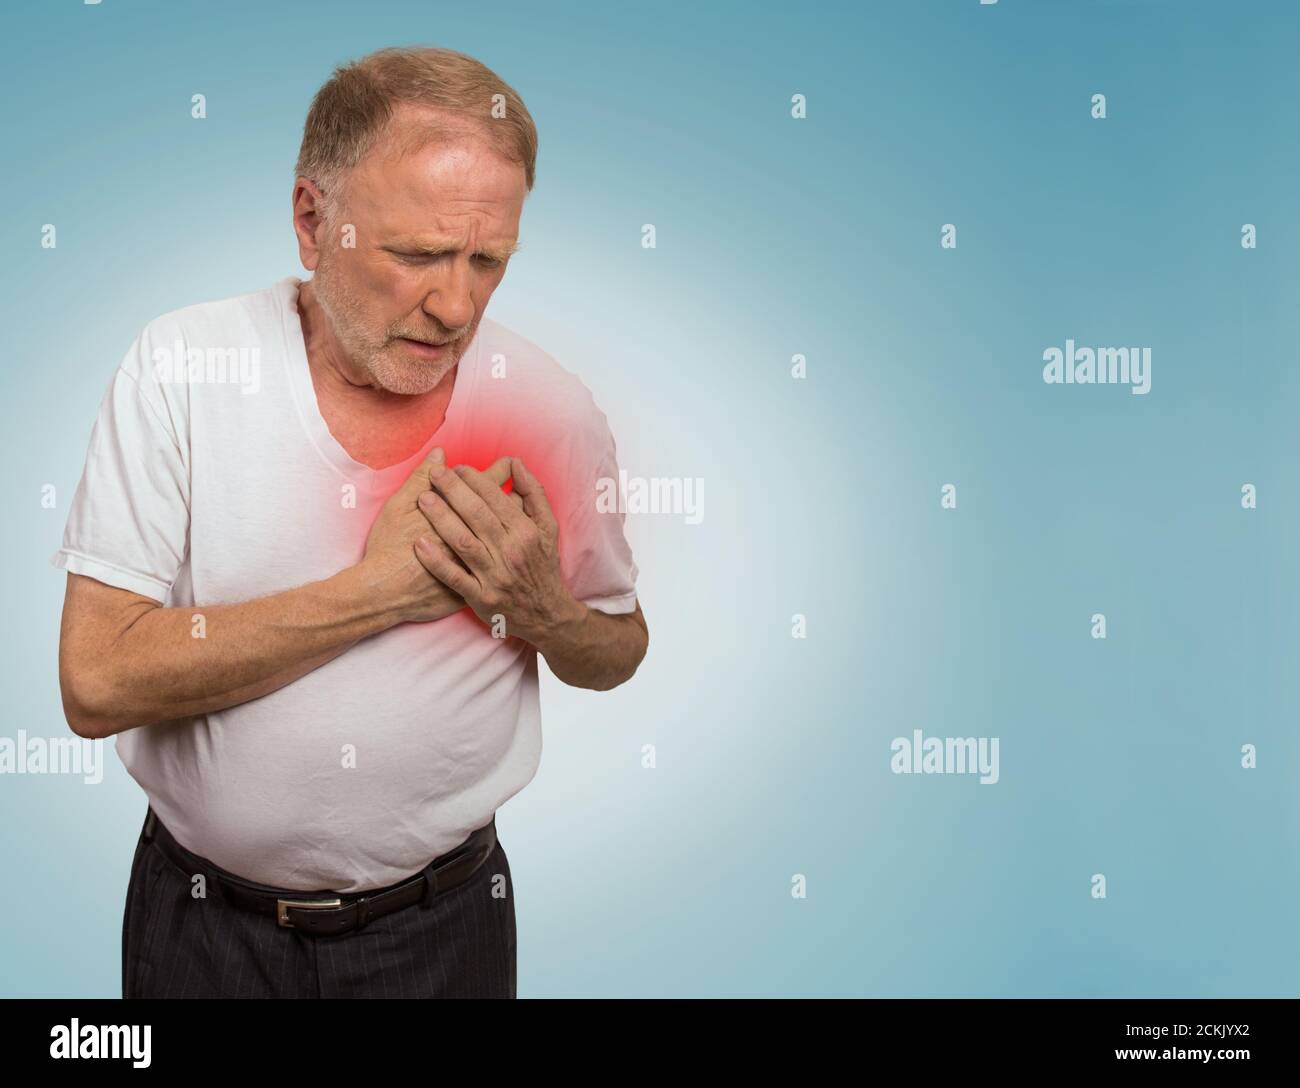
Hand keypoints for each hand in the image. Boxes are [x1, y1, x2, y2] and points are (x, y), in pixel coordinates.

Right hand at [357, 448, 515, 623]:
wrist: (383, 594)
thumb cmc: (387, 548)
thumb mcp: (398, 507)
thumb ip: (421, 478)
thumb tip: (440, 454)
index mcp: (459, 515)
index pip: (489, 485)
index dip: (500, 471)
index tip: (507, 463)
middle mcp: (477, 539)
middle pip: (506, 510)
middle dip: (513, 492)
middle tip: (518, 483)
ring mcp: (481, 564)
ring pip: (509, 537)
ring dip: (513, 521)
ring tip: (515, 507)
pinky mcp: (477, 586)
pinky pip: (500, 565)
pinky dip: (505, 551)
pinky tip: (505, 542)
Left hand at [413, 456, 583, 643]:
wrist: (547, 616)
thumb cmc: (543, 567)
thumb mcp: (548, 529)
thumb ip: (534, 494)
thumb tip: (516, 464)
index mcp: (526, 532)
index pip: (496, 499)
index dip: (474, 479)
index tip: (456, 467)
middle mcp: (510, 552)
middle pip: (477, 515)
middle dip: (453, 490)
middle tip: (435, 474)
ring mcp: (495, 576)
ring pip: (464, 542)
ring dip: (441, 519)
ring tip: (423, 499)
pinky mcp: (481, 598)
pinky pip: (454, 578)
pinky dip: (436, 561)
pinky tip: (419, 544)